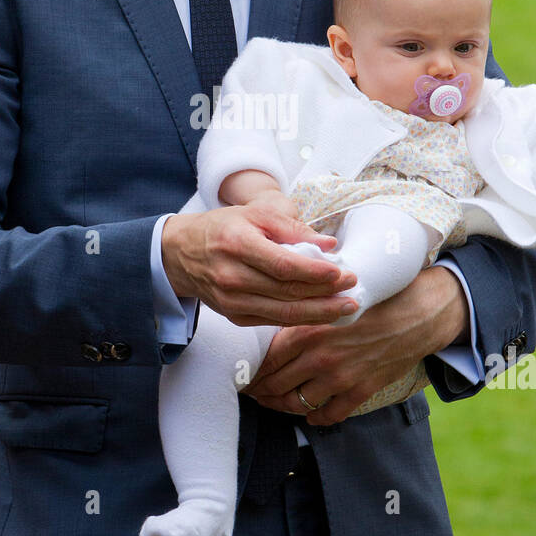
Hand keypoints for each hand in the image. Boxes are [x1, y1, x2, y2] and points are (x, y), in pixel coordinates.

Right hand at [161, 197, 358, 325]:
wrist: (182, 253)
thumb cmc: (223, 228)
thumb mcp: (255, 215)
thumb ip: (292, 228)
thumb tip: (329, 244)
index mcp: (237, 245)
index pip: (283, 265)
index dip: (315, 272)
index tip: (342, 273)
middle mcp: (232, 277)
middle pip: (287, 292)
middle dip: (325, 294)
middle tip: (353, 291)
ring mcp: (231, 301)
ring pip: (282, 313)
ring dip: (318, 313)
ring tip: (345, 308)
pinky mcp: (234, 316)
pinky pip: (272, 321)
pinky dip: (299, 320)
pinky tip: (321, 315)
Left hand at [242, 265, 467, 424]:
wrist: (419, 313)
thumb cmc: (375, 297)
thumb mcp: (332, 297)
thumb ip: (305, 312)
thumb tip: (276, 318)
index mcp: (310, 329)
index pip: (268, 358)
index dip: (253, 370)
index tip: (245, 374)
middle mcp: (321, 356)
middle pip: (277, 384)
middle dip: (261, 392)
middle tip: (253, 393)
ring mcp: (341, 377)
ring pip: (298, 403)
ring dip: (283, 406)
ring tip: (276, 403)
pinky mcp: (360, 390)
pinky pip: (329, 414)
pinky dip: (316, 418)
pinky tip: (312, 415)